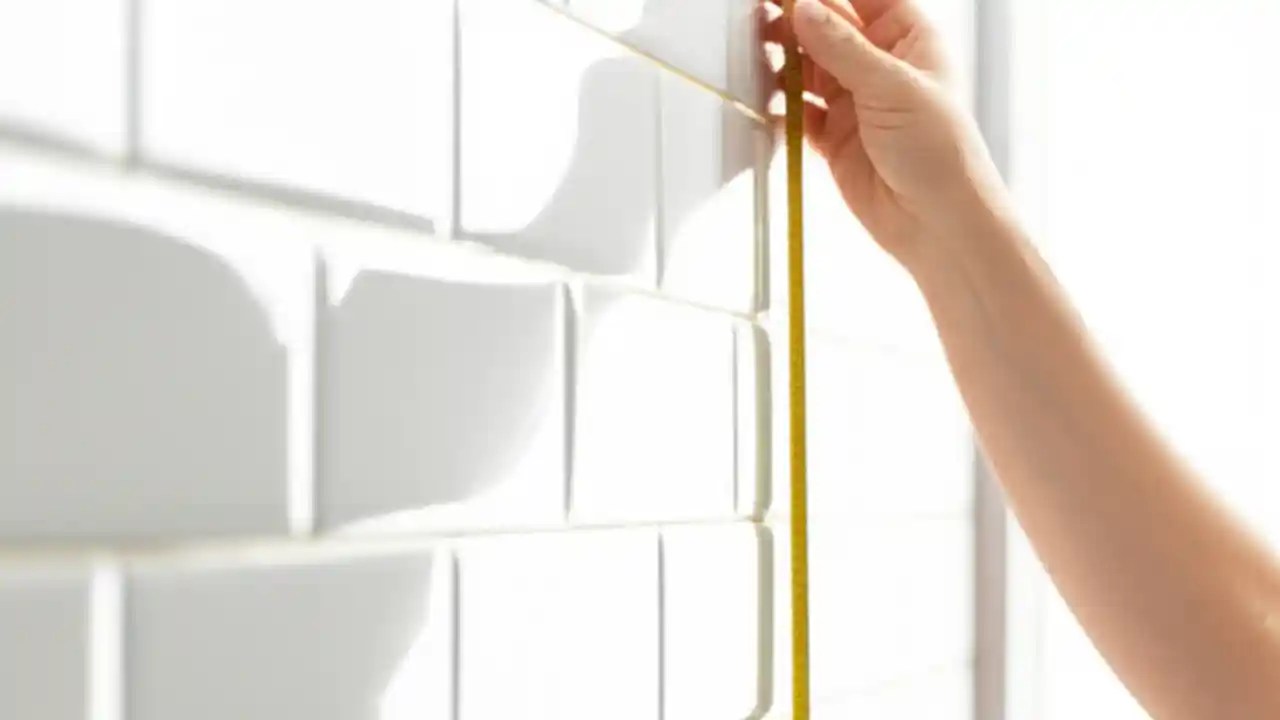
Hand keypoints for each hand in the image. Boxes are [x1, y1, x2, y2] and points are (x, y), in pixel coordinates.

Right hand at [765, 0, 1006, 267]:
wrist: (938, 226)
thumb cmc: (944, 154)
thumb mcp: (894, 88)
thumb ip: (842, 47)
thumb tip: (804, 8)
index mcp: (909, 38)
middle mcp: (880, 66)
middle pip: (828, 28)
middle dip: (795, 19)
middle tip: (760, 13)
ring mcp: (855, 101)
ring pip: (807, 67)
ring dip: (782, 59)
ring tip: (756, 49)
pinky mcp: (834, 137)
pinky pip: (798, 111)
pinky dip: (780, 104)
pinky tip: (765, 96)